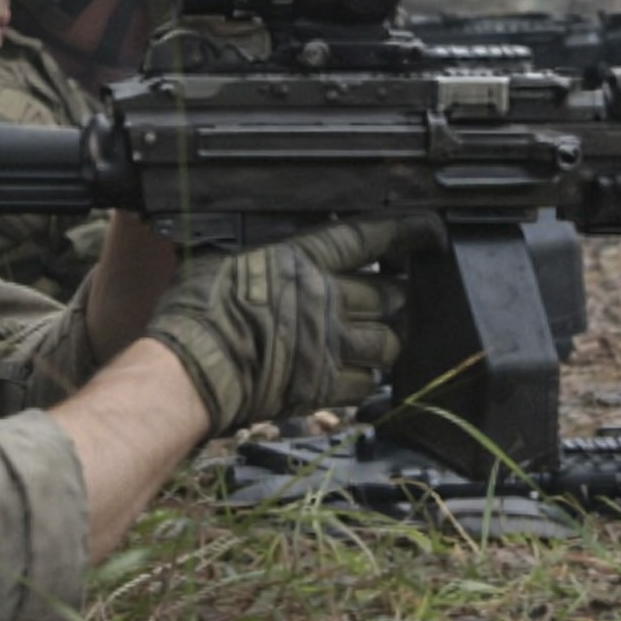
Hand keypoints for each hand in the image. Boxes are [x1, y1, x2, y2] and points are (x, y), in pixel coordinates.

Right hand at [145, 214, 441, 435]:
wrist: (191, 369)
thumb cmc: (196, 314)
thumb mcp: (225, 264)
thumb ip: (262, 263)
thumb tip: (265, 260)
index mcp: (301, 261)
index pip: (367, 240)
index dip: (405, 233)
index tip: (429, 232)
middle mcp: (325, 300)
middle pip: (389, 296)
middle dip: (398, 297)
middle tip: (395, 299)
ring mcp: (329, 346)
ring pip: (387, 342)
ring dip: (389, 340)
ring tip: (382, 339)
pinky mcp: (322, 387)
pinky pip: (366, 385)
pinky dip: (368, 380)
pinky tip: (359, 376)